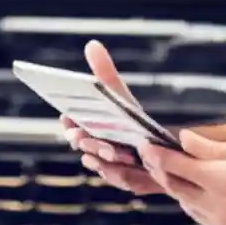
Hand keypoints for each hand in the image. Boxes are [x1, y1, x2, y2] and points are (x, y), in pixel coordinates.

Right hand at [60, 40, 163, 195]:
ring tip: (109, 149)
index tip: (67, 117)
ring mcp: (110, 166)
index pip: (72, 125)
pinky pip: (121, 179)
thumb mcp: (119, 95)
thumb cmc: (130, 119)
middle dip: (82, 140)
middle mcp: (96, 149)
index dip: (68, 123)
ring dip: (100, 157)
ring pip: (100, 163)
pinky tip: (122, 165)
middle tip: (81, 134)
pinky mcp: (129, 180)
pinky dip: (117, 174)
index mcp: (89, 128)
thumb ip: (104, 73)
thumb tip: (92, 44)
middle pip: (84, 145)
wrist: (158, 147)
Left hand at [138, 130, 225, 224]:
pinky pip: (209, 223)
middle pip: (177, 189)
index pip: (175, 165)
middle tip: (157, 161)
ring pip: (191, 208)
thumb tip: (185, 140)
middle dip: (165, 173)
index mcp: (218, 178)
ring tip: (187, 177)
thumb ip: (212, 146)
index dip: (157, 155)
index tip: (146, 147)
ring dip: (185, 192)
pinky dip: (205, 209)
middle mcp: (216, 206)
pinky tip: (213, 198)